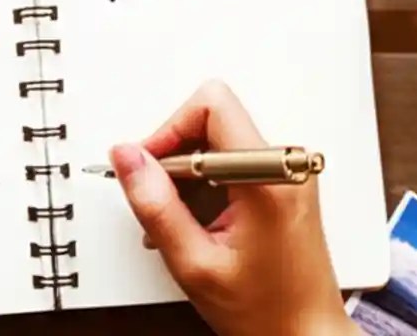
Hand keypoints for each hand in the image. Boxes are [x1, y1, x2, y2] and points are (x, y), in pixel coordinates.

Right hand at [110, 81, 357, 335]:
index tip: (148, 166)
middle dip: (175, 156)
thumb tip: (128, 158)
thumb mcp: (193, 262)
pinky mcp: (284, 184)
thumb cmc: (266, 311)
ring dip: (188, 175)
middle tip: (163, 201)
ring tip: (182, 223)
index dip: (168, 130)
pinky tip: (198, 223)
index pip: (211, 106)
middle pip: (212, 119)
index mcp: (268, 177)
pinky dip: (205, 186)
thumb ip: (155, 205)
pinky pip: (233, 162)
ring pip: (218, 141)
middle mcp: (285, 165)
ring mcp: (288, 174)